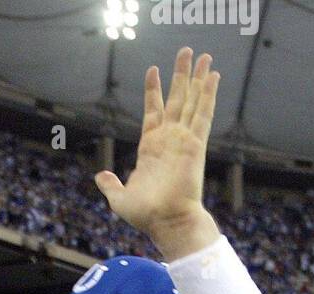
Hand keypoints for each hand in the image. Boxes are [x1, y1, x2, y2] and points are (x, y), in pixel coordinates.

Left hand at [94, 47, 220, 257]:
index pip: (154, 111)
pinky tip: (213, 76)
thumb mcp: (119, 198)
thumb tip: (100, 176)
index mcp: (151, 148)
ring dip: (198, 77)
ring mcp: (184, 139)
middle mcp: (170, 139)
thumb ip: (110, 185)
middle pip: (177, 99)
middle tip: (186, 51)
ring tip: (205, 55)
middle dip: (181, 74)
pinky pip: (204, 114)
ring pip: (193, 101)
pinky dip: (208, 94)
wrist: (165, 222)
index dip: (154, 90)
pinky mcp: (196, 144)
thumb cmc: (145, 216)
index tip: (154, 69)